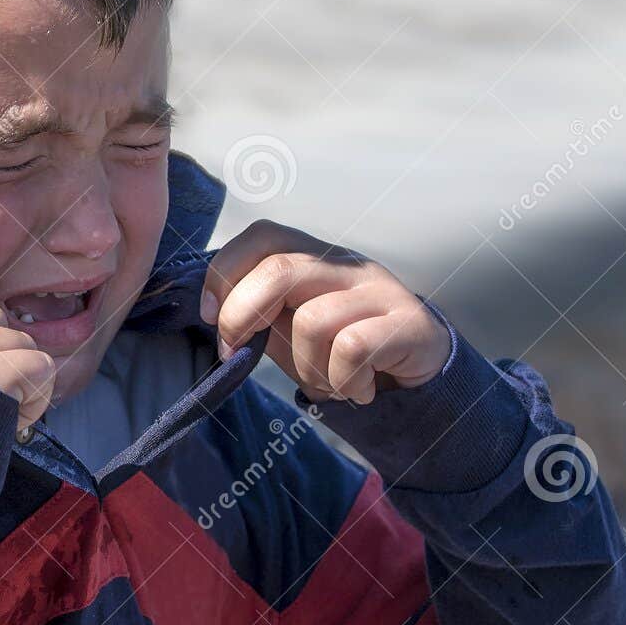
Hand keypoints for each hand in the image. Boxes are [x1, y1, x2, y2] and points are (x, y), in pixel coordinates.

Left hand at [201, 220, 449, 403]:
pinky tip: (359, 388)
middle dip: (241, 315)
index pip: (262, 236)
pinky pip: (352, 350)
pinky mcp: (407, 322)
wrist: (416, 372)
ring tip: (328, 380)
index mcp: (313, 257)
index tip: (210, 317)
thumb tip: (211, 312)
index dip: (224, 273)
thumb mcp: (290, 329)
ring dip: (308, 368)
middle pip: (280, 270)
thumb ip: (256, 314)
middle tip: (236, 354)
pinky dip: (344, 381)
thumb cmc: (341, 349)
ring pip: (313, 321)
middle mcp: (346, 264)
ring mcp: (379, 289)